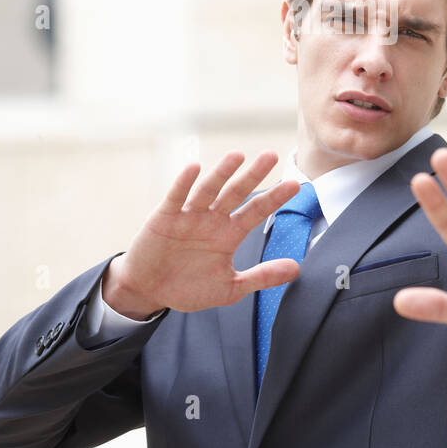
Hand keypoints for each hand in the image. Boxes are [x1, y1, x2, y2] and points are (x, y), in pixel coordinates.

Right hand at [102, 151, 302, 317]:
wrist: (149, 291)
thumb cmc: (189, 288)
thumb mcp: (230, 287)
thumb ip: (262, 277)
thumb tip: (297, 269)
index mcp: (229, 234)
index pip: (256, 211)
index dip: (274, 197)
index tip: (296, 185)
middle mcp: (212, 219)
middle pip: (236, 192)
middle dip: (253, 175)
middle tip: (271, 155)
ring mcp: (189, 216)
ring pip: (208, 190)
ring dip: (221, 172)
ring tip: (237, 156)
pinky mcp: (165, 217)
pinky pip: (176, 197)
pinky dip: (184, 183)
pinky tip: (194, 168)